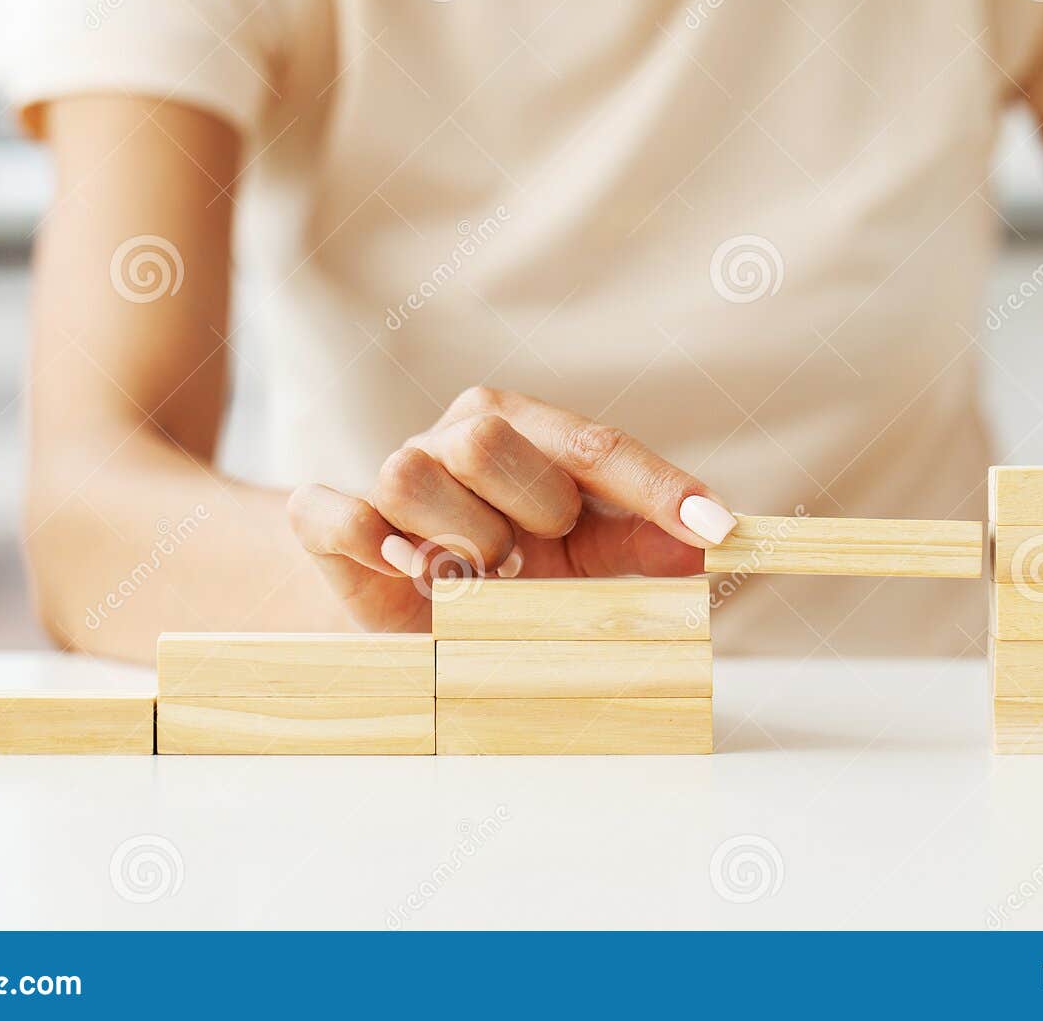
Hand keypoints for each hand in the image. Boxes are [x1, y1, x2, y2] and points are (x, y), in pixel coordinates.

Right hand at [285, 387, 736, 631]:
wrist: (399, 613)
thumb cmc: (503, 574)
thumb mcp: (579, 561)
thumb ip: (635, 546)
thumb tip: (706, 542)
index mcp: (519, 429)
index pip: (592, 445)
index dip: (653, 487)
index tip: (714, 526)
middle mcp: (451, 436)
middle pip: (489, 438)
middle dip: (528, 510)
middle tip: (530, 557)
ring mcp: (387, 471)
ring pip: (413, 476)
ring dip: (457, 544)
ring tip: (472, 579)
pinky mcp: (328, 519)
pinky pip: (344, 516)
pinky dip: (376, 547)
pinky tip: (403, 571)